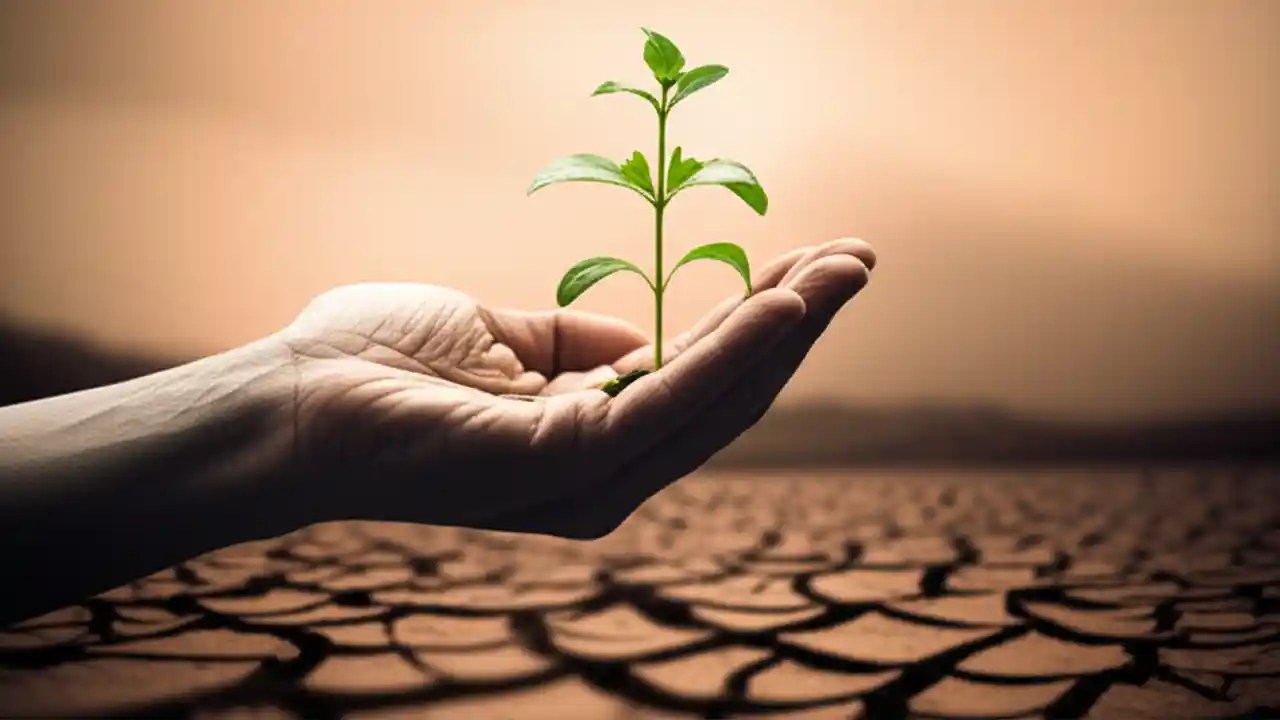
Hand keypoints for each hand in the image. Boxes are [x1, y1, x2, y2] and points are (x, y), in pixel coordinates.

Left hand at [276, 239, 875, 538]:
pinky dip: (737, 351)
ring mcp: (589, 474)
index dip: (758, 324)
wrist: (291, 400)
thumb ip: (574, 341)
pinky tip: (785, 303)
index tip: (809, 262)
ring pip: (718, 397)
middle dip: (795, 324)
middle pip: (726, 393)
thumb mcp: (497, 335)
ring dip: (787, 330)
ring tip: (845, 268)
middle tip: (858, 258)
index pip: (696, 379)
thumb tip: (641, 337)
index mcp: (584, 438)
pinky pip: (674, 398)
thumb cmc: (377, 364)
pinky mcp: (569, 463)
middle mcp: (602, 469)